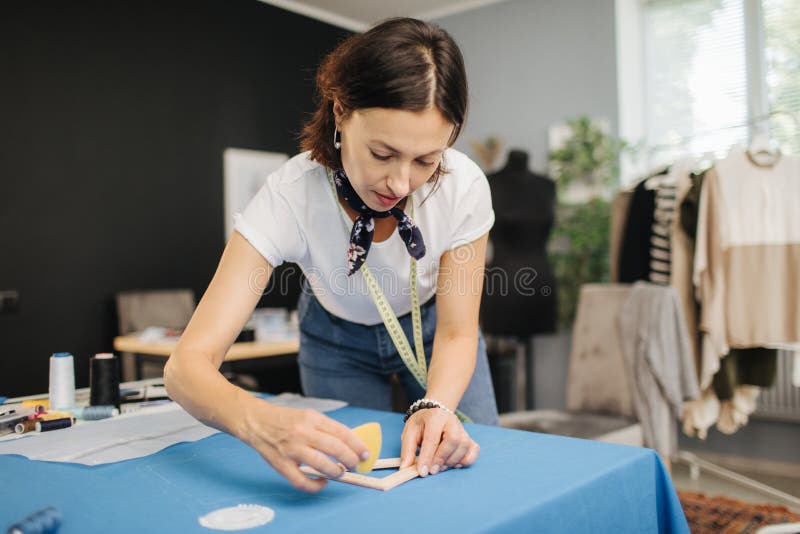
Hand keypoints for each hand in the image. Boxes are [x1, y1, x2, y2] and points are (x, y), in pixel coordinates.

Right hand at [242, 401, 369, 492]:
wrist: (256, 422)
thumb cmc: (285, 420)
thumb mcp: (307, 416)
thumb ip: (325, 429)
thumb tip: (349, 445)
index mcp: (312, 418)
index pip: (342, 432)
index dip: (357, 445)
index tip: (365, 453)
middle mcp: (303, 432)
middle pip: (335, 448)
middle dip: (351, 460)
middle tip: (355, 465)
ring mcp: (291, 449)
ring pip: (321, 465)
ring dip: (336, 472)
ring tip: (340, 473)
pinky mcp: (281, 464)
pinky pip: (301, 481)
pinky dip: (315, 486)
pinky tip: (321, 483)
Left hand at [399, 408, 479, 476]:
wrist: (434, 415)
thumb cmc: (421, 425)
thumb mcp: (409, 433)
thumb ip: (407, 450)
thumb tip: (405, 468)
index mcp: (435, 417)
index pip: (432, 438)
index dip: (427, 457)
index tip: (422, 472)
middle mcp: (452, 421)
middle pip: (453, 441)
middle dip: (442, 459)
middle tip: (432, 470)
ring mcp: (462, 429)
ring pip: (464, 447)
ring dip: (452, 461)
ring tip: (439, 467)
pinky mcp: (469, 438)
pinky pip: (473, 451)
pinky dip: (465, 460)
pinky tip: (453, 464)